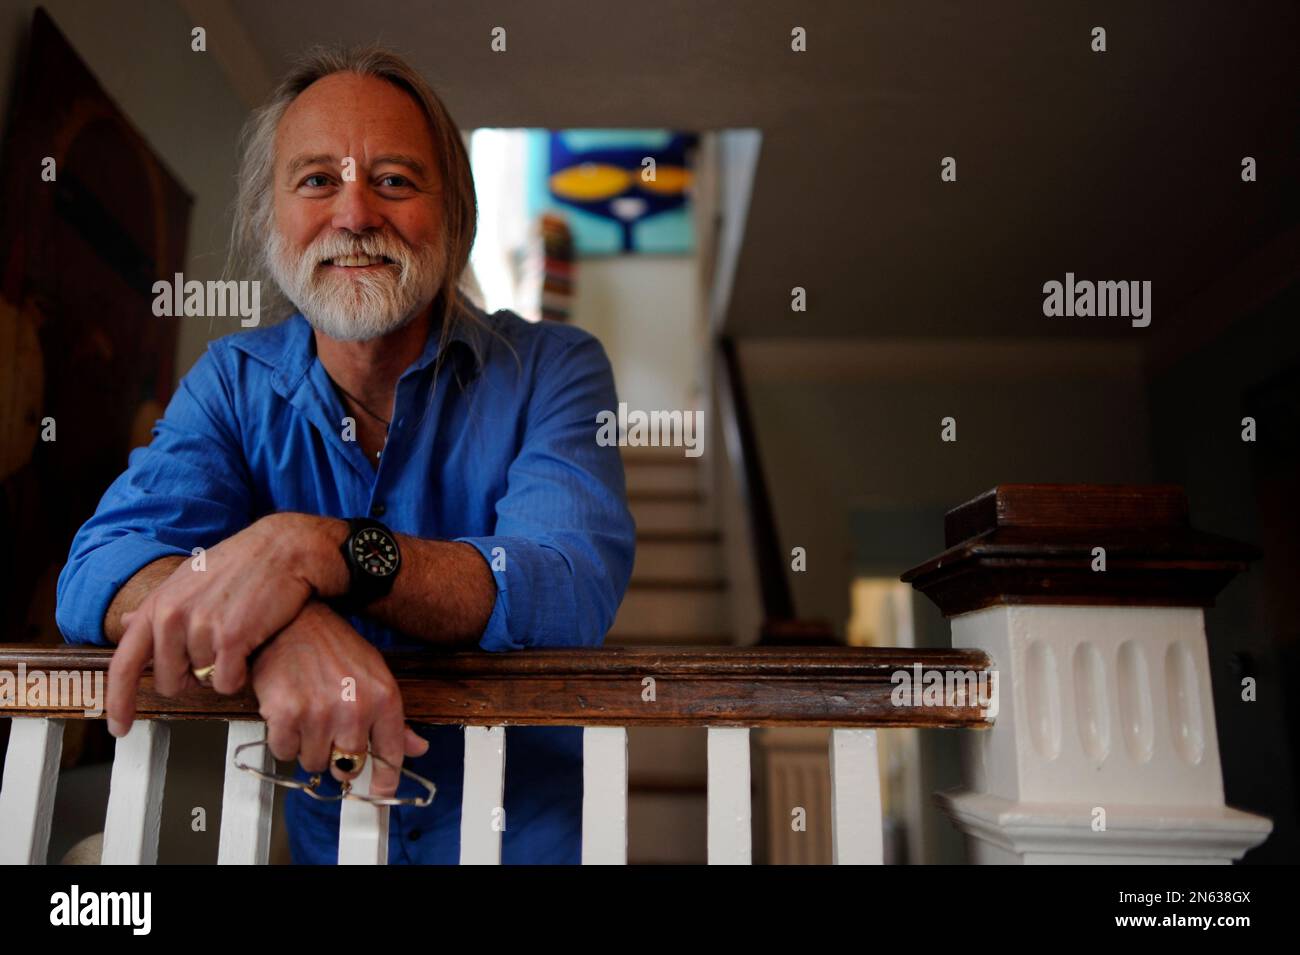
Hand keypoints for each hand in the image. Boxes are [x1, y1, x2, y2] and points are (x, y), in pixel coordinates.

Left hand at [106, 513, 347, 736]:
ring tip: (238, 638)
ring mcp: (200, 627)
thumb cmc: (240, 565)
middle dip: (192, 678)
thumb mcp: (188, 580)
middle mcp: (172, 616)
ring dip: (222, 670)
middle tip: (214, 653)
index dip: (118, 702)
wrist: (284, 550)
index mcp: (157, 605)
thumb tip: (127, 624)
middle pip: (169, 682)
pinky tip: (250, 650)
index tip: (119, 728)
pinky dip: (241, 676)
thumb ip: (158, 608)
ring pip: (202, 683)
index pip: (123, 664)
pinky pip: (227, 683)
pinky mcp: (231, 638)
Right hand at [251, 601, 428, 796]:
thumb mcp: (374, 674)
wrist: (291, 620)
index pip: (392, 753)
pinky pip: (286, 753)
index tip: (381, 793)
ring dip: (309, 747)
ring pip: (315, 763)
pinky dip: (284, 740)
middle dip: (338, 755)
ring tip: (308, 714)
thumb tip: (418, 747)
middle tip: (328, 729)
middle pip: (350, 766)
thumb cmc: (331, 646)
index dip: (386, 779)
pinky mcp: (288, 716)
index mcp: (383, 697)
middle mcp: (356, 708)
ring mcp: (321, 714)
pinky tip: (288, 713)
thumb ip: (395, 719)